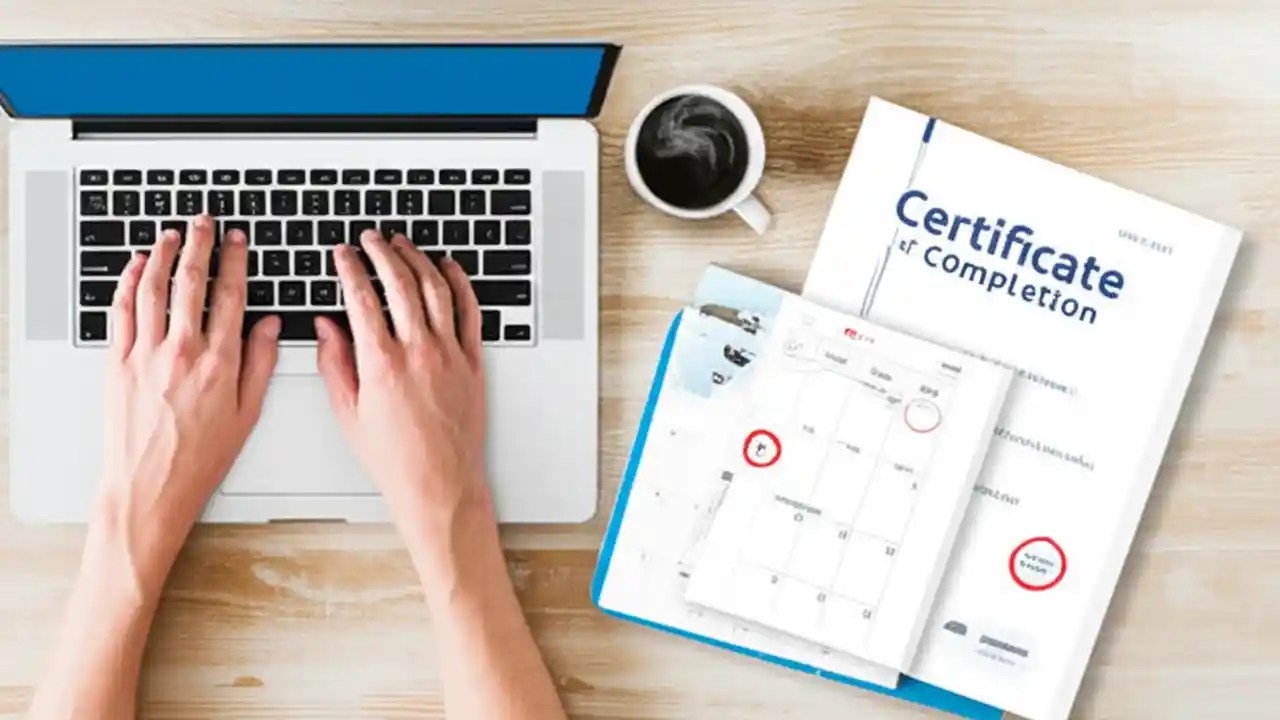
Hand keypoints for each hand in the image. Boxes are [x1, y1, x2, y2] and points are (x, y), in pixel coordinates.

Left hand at [99, 214, 279, 564]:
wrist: (148, 489)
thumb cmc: (199, 460)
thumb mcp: (247, 415)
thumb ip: (261, 364)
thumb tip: (269, 326)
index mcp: (219, 364)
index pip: (231, 297)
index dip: (235, 261)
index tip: (237, 241)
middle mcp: (181, 353)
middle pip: (190, 282)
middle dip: (199, 245)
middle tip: (204, 223)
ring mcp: (144, 356)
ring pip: (153, 289)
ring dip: (161, 255)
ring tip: (170, 235)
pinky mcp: (117, 364)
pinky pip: (121, 312)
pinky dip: (128, 283)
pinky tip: (135, 268)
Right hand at [315, 231, 489, 560]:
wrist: (440, 484)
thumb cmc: (394, 458)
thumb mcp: (348, 413)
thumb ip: (334, 363)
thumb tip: (325, 325)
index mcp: (381, 364)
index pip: (362, 298)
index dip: (350, 268)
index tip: (342, 253)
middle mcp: (418, 352)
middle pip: (400, 283)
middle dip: (382, 252)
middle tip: (370, 238)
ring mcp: (450, 354)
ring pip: (436, 289)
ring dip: (417, 259)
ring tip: (402, 244)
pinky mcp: (473, 362)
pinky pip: (470, 311)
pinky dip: (460, 283)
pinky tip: (448, 267)